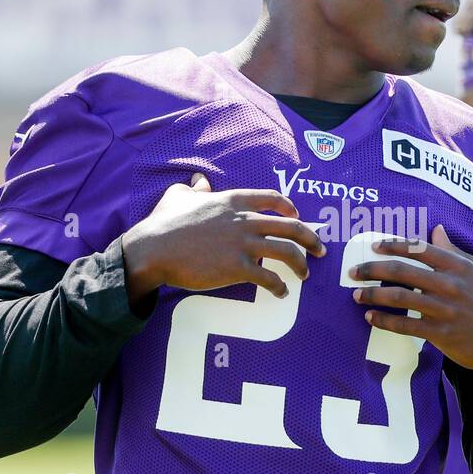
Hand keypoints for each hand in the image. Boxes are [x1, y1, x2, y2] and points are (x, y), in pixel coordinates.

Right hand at [120, 173, 325, 304]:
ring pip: (287, 252)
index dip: (290, 208)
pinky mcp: (237, 268)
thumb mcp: (179, 197)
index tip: (298, 217)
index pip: (273, 199)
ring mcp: (243, 244)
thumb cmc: (164, 223)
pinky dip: (280, 287)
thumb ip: (194, 188)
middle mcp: (244, 220)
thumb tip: (198, 180)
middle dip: (311, 239)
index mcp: (234, 200)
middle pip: (291, 227)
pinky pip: (269, 278)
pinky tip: (282, 293)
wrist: (153, 249)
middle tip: (319, 250)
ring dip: (301, 264)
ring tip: (304, 274)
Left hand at [349, 225, 472, 374]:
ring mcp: (445, 310)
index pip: (419, 249)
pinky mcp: (441, 333)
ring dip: (373, 295)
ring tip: (356, 295)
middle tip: (353, 271)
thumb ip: (456, 252)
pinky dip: (384, 321)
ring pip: (399, 298)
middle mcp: (450, 284)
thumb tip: (436, 230)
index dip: (393, 245)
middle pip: (402, 271)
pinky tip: (371, 318)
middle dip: (372, 269)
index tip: (374, 246)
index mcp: (459, 266)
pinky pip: (405, 325)